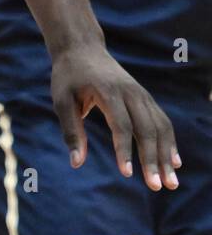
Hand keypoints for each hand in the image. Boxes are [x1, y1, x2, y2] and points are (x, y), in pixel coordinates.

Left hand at [50, 44, 180, 190]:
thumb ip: (70, 130)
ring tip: (171, 183)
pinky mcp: (145, 97)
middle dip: (153, 159)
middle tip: (156, 186)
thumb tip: (76, 163)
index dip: (124, 150)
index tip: (126, 174)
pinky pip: (162, 121)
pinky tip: (174, 163)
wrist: (82, 47)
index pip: (121, 124)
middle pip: (147, 128)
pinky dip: (169, 142)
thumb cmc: (69, 76)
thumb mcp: (61, 99)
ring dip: (166, 155)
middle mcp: (130, 92)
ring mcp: (141, 94)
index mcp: (108, 91)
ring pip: (160, 126)